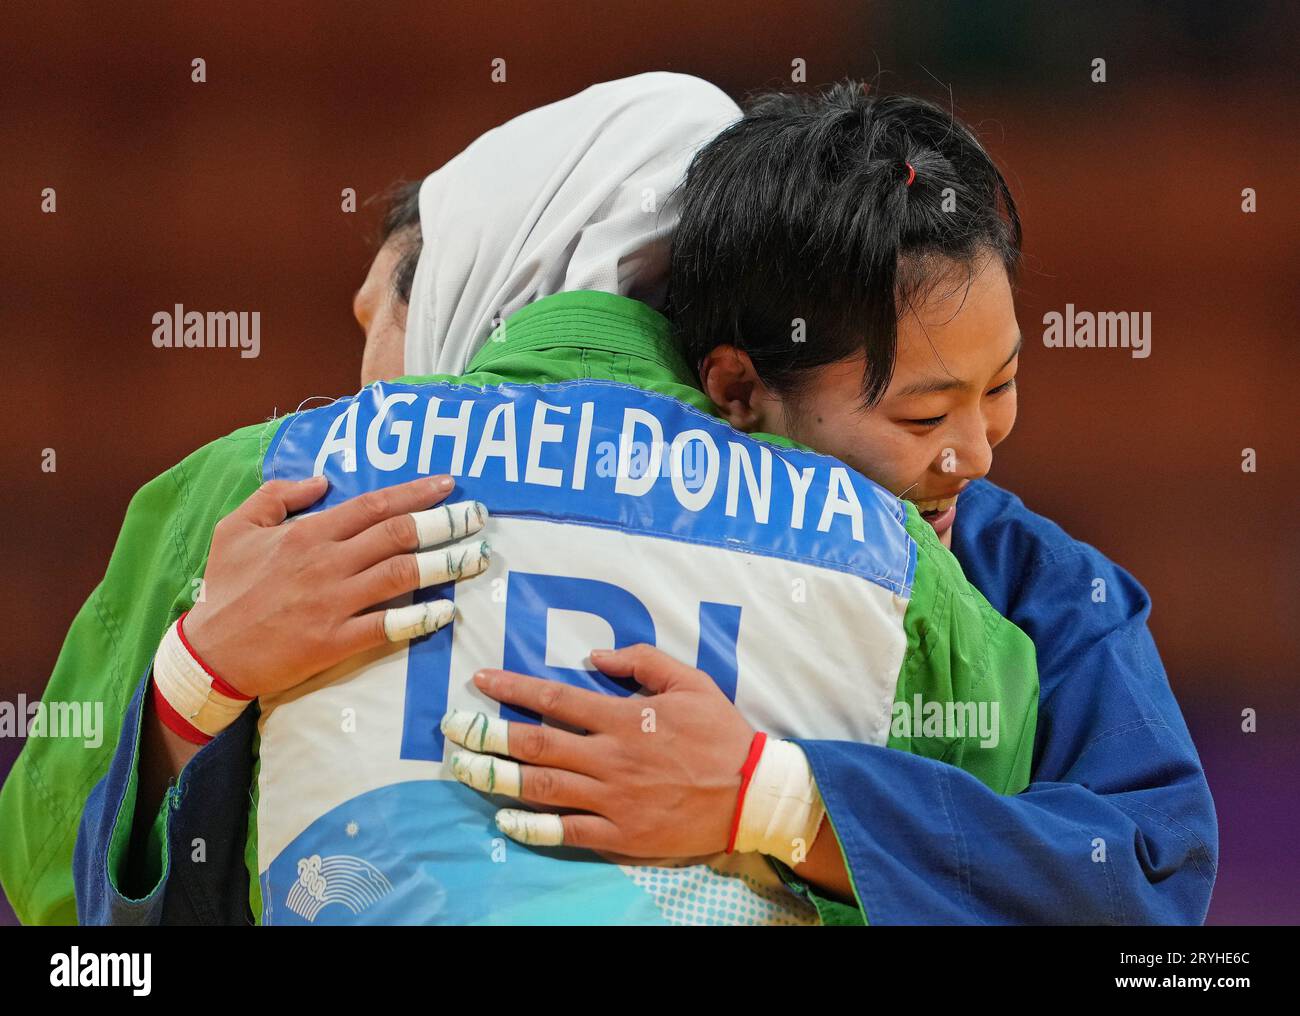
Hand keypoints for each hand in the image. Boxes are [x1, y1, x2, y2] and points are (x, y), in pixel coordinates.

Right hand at [184, 474, 488, 697]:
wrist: (209, 654)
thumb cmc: (225, 590)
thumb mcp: (237, 528)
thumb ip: (278, 496)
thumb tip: (321, 478)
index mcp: (307, 534)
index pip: (373, 505)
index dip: (414, 493)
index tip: (448, 484)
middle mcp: (325, 564)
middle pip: (397, 535)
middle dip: (444, 522)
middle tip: (479, 515)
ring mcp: (332, 603)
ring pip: (400, 575)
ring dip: (445, 563)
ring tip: (478, 555)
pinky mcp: (333, 641)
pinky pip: (385, 626)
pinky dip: (418, 618)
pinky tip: (445, 610)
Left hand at [441, 644, 755, 857]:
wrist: (752, 793)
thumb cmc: (720, 733)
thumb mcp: (689, 681)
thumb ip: (641, 661)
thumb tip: (594, 654)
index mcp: (623, 718)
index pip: (555, 699)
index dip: (512, 688)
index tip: (480, 679)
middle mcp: (610, 757)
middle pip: (535, 744)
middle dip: (487, 733)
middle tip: (450, 727)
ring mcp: (613, 798)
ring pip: (542, 787)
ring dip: (496, 778)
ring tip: (462, 769)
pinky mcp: (620, 833)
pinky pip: (568, 831)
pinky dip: (533, 827)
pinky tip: (504, 819)